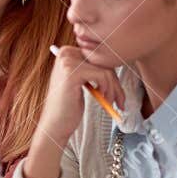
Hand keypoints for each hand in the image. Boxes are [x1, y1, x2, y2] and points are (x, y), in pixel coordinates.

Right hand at [23, 47, 124, 177]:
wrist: (55, 125)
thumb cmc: (68, 106)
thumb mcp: (81, 82)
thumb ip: (92, 68)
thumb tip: (116, 59)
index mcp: (67, 52)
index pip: (98, 57)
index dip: (111, 74)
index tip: (117, 92)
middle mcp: (66, 53)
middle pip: (103, 62)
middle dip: (116, 83)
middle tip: (120, 101)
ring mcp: (68, 62)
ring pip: (106, 69)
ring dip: (114, 89)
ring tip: (110, 102)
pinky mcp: (73, 73)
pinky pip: (103, 76)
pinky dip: (108, 90)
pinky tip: (103, 100)